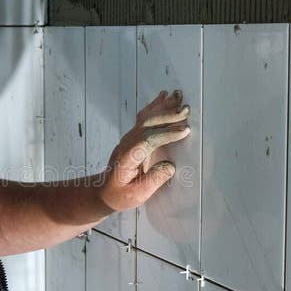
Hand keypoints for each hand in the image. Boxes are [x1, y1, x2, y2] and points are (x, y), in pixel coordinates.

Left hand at [98, 89, 190, 212]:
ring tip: (179, 96)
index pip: (148, 140)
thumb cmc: (120, 195)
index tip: (184, 130)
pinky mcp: (133, 136)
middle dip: (167, 116)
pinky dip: (155, 106)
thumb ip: (153, 180)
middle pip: (148, 124)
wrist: (104, 191)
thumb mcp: (137, 194)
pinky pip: (144, 117)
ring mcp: (129, 138)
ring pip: (146, 117)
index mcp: (127, 157)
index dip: (166, 134)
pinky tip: (164, 97)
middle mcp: (127, 143)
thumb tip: (169, 166)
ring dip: (163, 106)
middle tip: (186, 110)